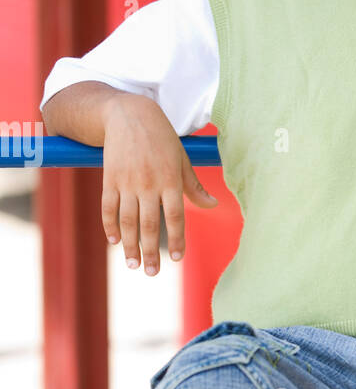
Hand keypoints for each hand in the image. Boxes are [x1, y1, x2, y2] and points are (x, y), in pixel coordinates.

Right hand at [101, 94, 218, 274]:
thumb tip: (214, 206)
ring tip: (133, 265)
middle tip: (152, 273)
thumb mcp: (182, 159)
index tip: (177, 259)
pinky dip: (110, 225)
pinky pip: (108, 207)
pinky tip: (114, 241)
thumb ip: (195, 187)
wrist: (129, 114)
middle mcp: (149, 183)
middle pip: (150, 224)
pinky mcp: (109, 178)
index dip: (177, 239)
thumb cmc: (162, 139)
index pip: (175, 217)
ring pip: (127, 220)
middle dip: (151, 251)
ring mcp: (127, 182)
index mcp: (171, 180)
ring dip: (130, 245)